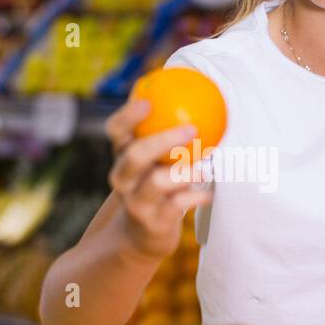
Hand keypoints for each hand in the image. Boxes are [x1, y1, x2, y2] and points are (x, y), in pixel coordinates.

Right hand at [104, 96, 211, 260]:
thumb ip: (165, 132)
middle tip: (192, 130)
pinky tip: (209, 194)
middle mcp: (123, 178)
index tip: (148, 102)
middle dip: (163, 140)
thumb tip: (193, 89)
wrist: (141, 235)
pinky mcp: (152, 223)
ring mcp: (135, 202)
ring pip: (157, 182)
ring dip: (185, 172)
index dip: (128, 116)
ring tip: (206, 167)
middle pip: (135, 155)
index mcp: (122, 156)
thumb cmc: (155, 184)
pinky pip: (176, 207)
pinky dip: (194, 198)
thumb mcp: (154, 160)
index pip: (116, 131)